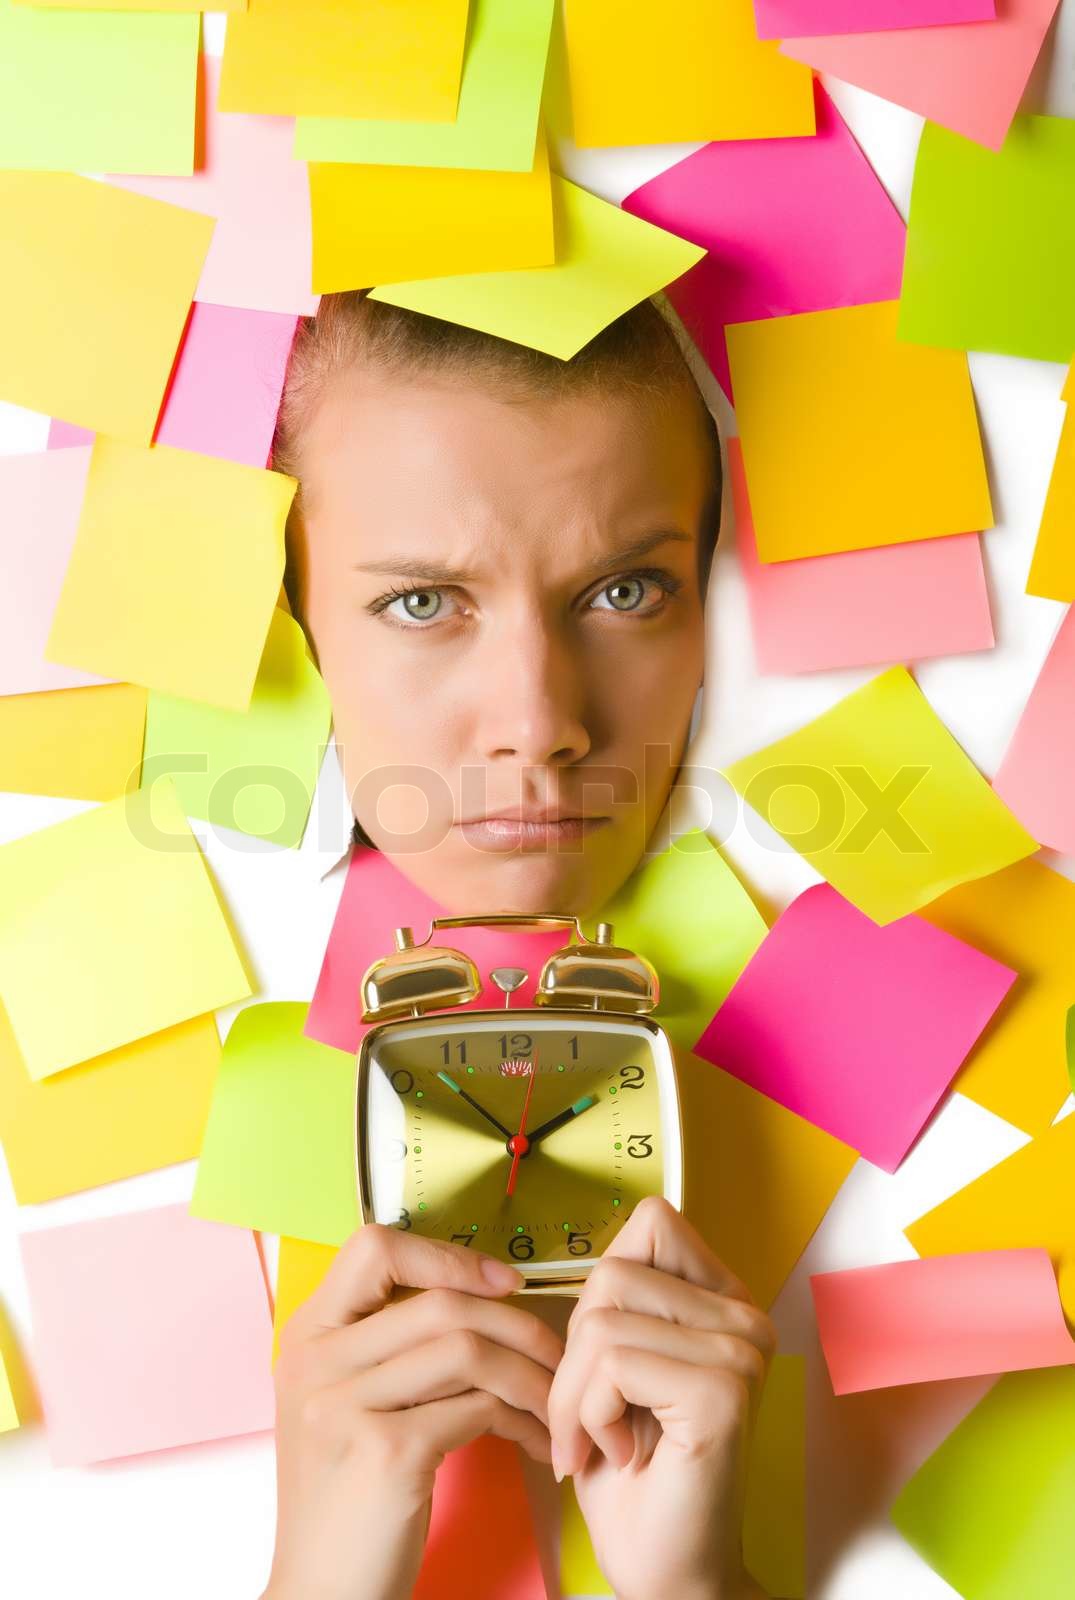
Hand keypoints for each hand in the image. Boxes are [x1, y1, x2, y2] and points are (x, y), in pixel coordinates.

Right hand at [262, 1224, 564, 1599]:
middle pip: (441, 1303)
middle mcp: (315, 1360)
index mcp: (306, 1335)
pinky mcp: (386, 1451)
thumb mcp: (347, 1404)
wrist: (322, 1594)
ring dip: (531, 1374)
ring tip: (557, 1404)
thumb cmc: (351, 1499)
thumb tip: (480, 1294)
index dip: (447, 1256)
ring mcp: (345, 1405)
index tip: (502, 1283)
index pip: (374, 1248)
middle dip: (517, 1324)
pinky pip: (479, 1407)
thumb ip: (387, 1346)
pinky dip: (523, 1420)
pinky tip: (538, 1442)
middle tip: (559, 1355)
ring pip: (468, 1349)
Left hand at [547, 1195, 776, 1599]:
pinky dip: (591, 1414)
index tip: (599, 1361)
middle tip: (587, 1419)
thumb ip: (613, 1303)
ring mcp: (741, 1351)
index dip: (600, 1290)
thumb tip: (572, 1258)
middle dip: (572, 1354)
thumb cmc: (632, 1472)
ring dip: (573, 1394)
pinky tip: (621, 1454)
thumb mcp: (611, 1366)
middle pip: (613, 1274)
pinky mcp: (722, 1391)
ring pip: (602, 1322)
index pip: (652, 1223)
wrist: (665, 1571)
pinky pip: (613, 1364)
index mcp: (723, 1299)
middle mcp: (745, 1316)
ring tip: (600, 1440)